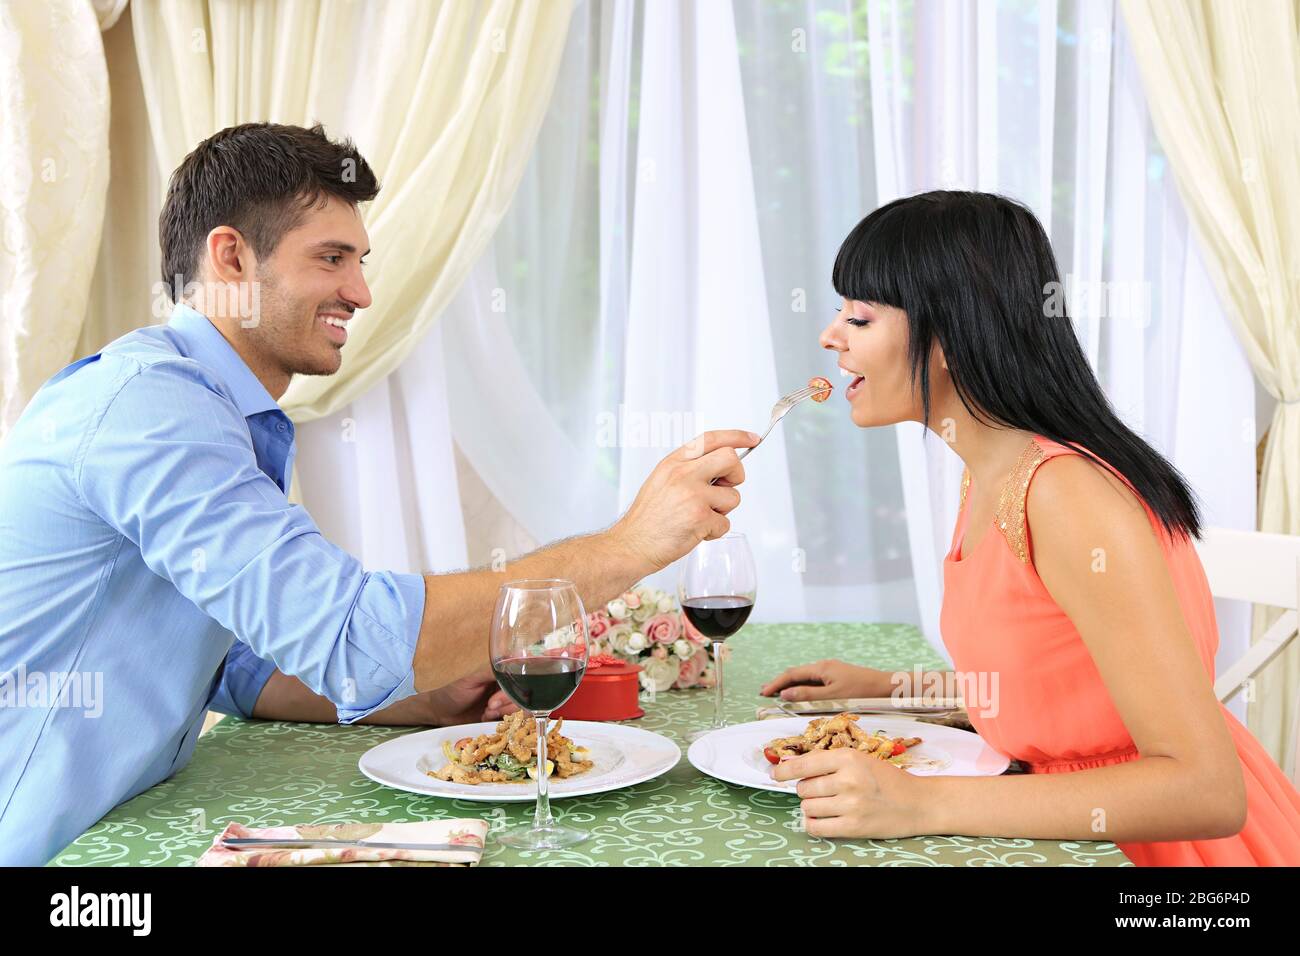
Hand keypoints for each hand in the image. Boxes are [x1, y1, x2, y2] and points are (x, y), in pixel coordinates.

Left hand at [421, 669, 519, 725]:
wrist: (440, 714)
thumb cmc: (453, 693)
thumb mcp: (470, 680)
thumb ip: (490, 672)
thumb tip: (510, 662)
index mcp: (499, 676)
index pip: (519, 680)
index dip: (511, 691)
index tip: (495, 700)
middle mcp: (504, 688)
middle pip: (521, 696)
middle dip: (505, 704)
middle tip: (488, 707)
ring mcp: (503, 704)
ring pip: (518, 709)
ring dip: (502, 714)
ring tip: (486, 714)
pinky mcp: (500, 717)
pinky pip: (511, 720)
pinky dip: (500, 721)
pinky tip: (486, 719)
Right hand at [610, 429, 758, 572]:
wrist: (632, 544)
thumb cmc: (648, 519)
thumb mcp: (661, 481)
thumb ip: (687, 470)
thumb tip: (719, 467)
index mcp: (674, 462)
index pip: (711, 439)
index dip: (736, 436)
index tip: (752, 438)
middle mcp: (683, 474)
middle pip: (731, 459)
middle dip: (736, 476)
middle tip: (723, 489)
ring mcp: (692, 495)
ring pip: (733, 496)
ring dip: (723, 511)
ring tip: (700, 518)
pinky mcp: (700, 518)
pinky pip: (726, 523)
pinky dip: (715, 532)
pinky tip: (696, 532)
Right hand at [759, 659, 894, 700]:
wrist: (885, 687)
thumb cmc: (860, 692)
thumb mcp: (832, 697)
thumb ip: (807, 695)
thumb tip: (785, 693)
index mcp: (821, 668)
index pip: (792, 674)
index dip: (776, 683)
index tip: (763, 693)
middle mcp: (824, 666)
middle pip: (796, 673)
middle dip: (780, 682)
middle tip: (765, 692)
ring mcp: (831, 670)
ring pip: (805, 676)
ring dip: (790, 684)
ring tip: (778, 692)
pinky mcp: (837, 676)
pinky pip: (814, 679)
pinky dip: (802, 685)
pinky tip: (800, 692)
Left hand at [772, 749, 932, 838]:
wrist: (918, 803)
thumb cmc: (887, 780)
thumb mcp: (860, 760)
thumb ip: (828, 763)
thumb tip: (790, 766)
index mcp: (849, 758)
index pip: (803, 764)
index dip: (784, 770)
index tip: (776, 774)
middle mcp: (848, 780)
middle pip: (803, 787)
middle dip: (807, 789)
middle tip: (824, 790)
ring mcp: (851, 805)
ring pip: (807, 806)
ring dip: (811, 806)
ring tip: (829, 803)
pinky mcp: (853, 827)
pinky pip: (815, 827)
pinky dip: (813, 823)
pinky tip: (823, 818)